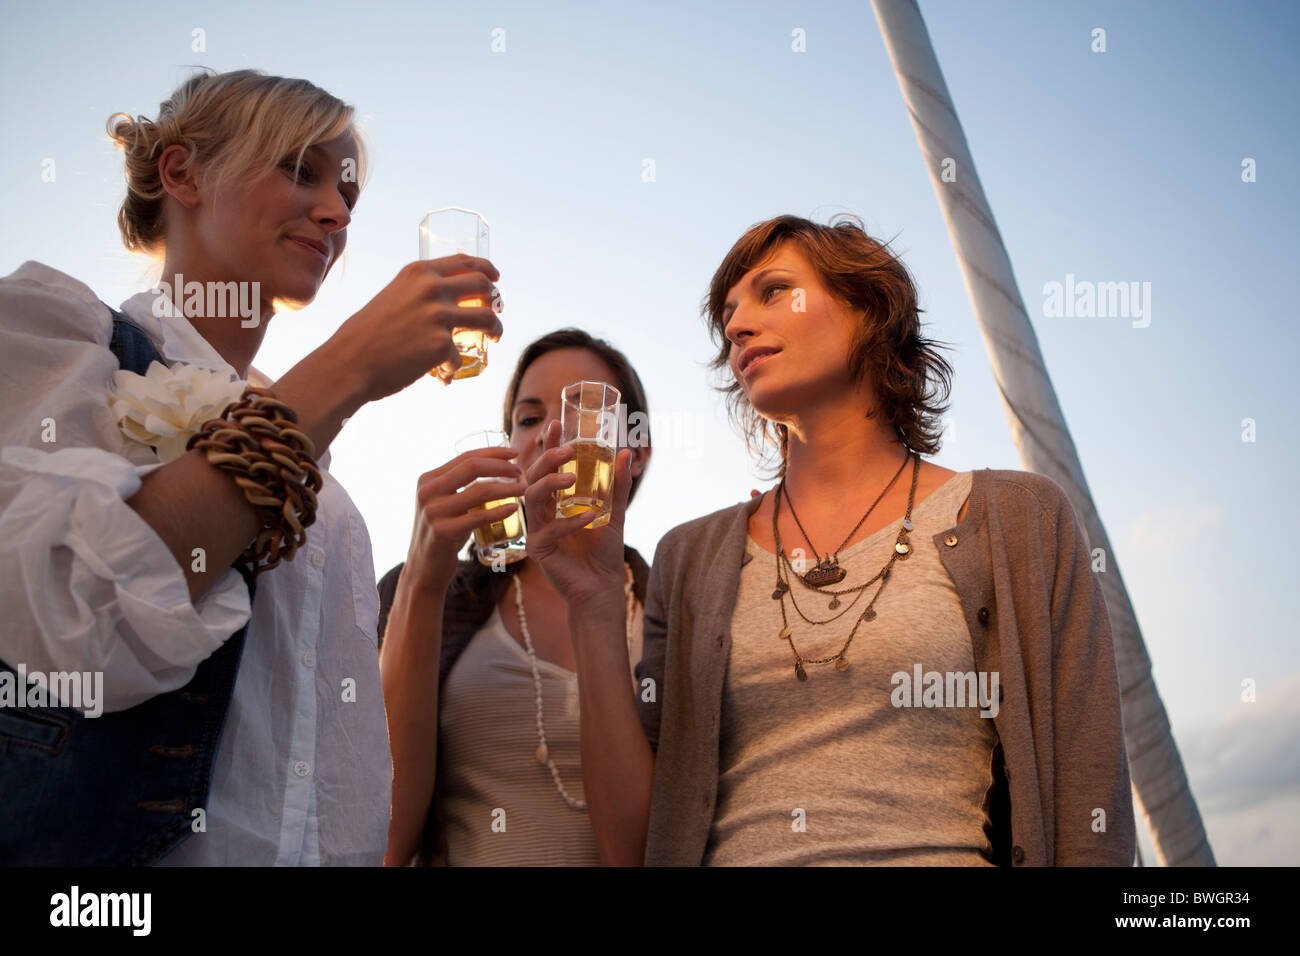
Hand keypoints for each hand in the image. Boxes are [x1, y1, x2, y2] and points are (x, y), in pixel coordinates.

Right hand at [328, 255, 503, 401]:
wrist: (349, 362)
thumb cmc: (366, 333)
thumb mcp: (393, 296)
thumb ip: (419, 293)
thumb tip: (447, 300)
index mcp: (419, 272)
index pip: (465, 261)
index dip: (486, 269)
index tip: (495, 278)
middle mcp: (432, 289)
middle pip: (484, 286)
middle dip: (496, 300)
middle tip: (496, 312)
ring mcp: (439, 316)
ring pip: (488, 319)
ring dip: (496, 330)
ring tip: (493, 339)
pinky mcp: (442, 345)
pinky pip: (460, 357)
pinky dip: (453, 368)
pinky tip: (441, 375)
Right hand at [403, 447, 526, 593]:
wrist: (424, 569)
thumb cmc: (443, 533)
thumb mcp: (444, 503)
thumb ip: (457, 485)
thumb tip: (491, 464)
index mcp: (428, 479)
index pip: (466, 457)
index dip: (493, 452)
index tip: (515, 453)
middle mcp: (427, 491)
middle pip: (472, 467)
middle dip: (501, 467)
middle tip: (521, 472)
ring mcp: (433, 512)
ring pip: (478, 491)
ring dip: (506, 488)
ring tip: (524, 489)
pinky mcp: (442, 532)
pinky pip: (478, 517)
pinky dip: (499, 511)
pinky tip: (514, 509)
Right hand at [522, 421, 631, 606]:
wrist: (601, 588)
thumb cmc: (603, 552)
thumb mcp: (614, 513)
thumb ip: (617, 485)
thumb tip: (625, 453)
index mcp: (555, 501)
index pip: (547, 467)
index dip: (549, 446)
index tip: (556, 424)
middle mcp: (541, 512)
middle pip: (532, 478)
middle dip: (546, 460)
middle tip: (567, 450)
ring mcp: (536, 530)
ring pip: (532, 499)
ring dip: (551, 484)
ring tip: (570, 478)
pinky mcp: (538, 549)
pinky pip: (549, 530)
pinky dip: (569, 522)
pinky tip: (589, 518)